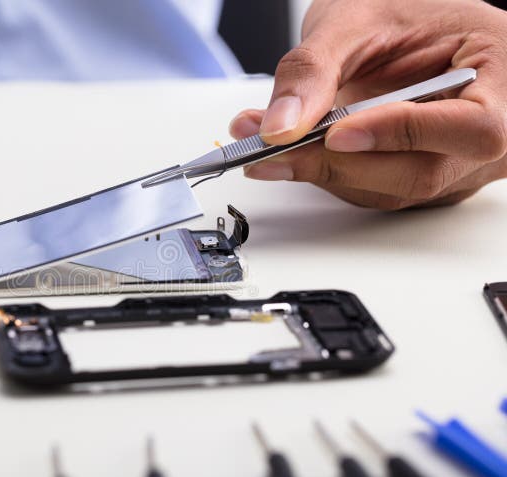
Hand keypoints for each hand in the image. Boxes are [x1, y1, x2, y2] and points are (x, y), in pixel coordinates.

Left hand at [230, 0, 506, 208]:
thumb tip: (280, 126)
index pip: (473, 127)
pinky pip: (374, 189)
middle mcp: (493, 131)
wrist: (405, 23)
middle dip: (337, 163)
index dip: (403, 134)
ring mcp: (458, 163)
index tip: (337, 133)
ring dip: (320, 172)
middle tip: (270, 147)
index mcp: (504, 75)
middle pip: (422, 172)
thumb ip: (315, 69)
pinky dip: (327, 172)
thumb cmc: (404, 9)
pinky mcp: (421, 177)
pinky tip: (290, 151)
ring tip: (262, 143)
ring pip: (390, 190)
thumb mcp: (355, 18)